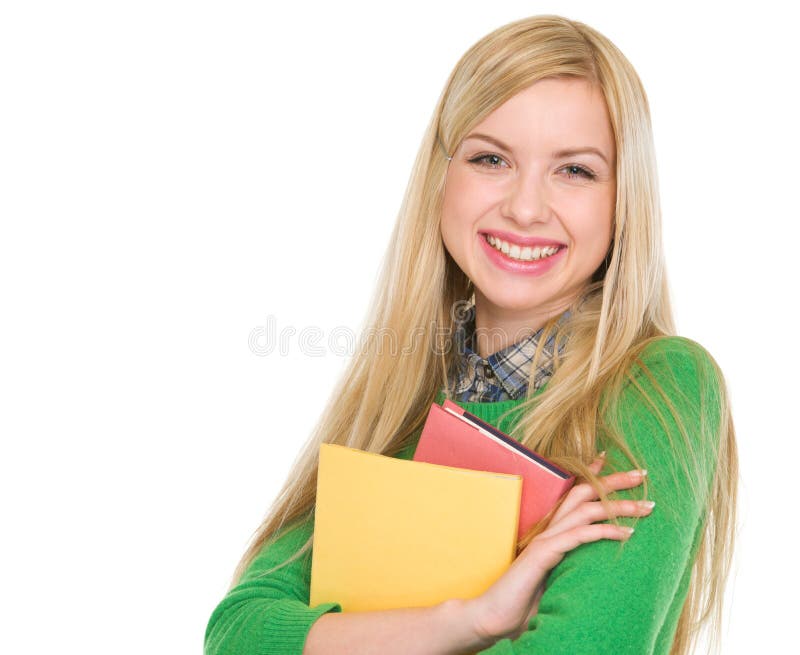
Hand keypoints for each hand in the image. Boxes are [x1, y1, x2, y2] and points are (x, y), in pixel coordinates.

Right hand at [465, 454, 653, 643]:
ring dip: (620, 505)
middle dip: (615, 481)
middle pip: (584, 492)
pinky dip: (606, 531)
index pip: (573, 494)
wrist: (492, 616)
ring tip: (647, 506)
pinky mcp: (545, 553)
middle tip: (642, 474)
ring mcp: (546, 539)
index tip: (609, 459)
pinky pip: (580, 536)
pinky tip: (628, 533)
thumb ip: (571, 569)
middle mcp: (548, 529)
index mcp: (550, 532)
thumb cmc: (521, 603)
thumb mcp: (553, 580)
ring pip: (587, 510)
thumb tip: (594, 573)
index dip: (592, 474)